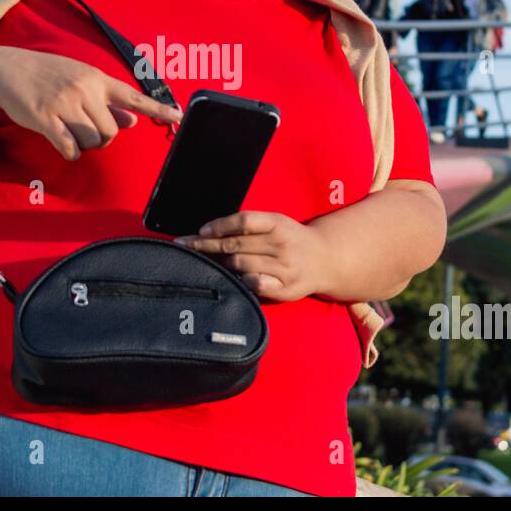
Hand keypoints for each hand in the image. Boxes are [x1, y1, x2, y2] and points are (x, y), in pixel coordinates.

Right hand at [0, 45, 181, 160]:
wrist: (5, 69)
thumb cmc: (47, 76)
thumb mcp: (80, 81)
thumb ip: (107, 102)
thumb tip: (133, 121)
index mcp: (97, 78)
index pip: (134, 96)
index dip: (157, 109)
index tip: (179, 115)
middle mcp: (85, 88)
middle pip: (111, 131)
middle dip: (102, 139)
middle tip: (85, 132)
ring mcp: (65, 102)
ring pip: (92, 140)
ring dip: (85, 146)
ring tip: (71, 135)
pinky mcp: (45, 117)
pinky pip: (70, 147)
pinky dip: (70, 153)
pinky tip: (62, 145)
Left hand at [173, 211, 337, 301]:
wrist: (326, 259)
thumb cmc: (291, 239)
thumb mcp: (276, 223)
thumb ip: (250, 226)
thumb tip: (210, 232)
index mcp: (278, 223)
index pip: (244, 221)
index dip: (220, 225)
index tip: (200, 231)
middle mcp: (282, 244)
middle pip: (236, 245)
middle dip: (205, 246)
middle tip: (184, 245)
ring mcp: (285, 267)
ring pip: (241, 265)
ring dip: (219, 264)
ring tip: (204, 263)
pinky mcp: (286, 289)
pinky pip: (254, 285)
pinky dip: (240, 281)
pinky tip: (232, 278)